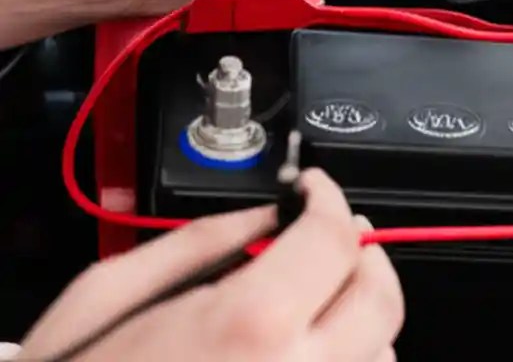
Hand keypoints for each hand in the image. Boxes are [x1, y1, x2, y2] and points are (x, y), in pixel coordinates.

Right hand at [17, 171, 402, 361]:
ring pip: (381, 355)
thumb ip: (198, 243)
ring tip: (320, 297)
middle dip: (365, 254)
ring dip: (361, 317)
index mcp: (250, 327)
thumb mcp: (107, 296)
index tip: (314, 189)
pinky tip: (309, 352)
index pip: (334, 240)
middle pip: (381, 300)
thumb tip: (268, 214)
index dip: (330, 200)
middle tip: (335, 233)